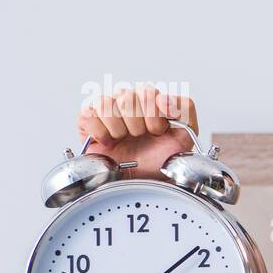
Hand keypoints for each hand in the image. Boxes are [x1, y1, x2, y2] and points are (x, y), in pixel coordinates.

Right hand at [76, 86, 197, 181]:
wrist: (141, 180)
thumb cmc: (160, 159)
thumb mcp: (185, 135)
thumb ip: (185, 109)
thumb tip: (162, 98)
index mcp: (151, 100)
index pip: (150, 92)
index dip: (155, 115)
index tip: (158, 131)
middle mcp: (128, 100)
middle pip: (128, 96)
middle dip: (139, 124)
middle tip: (141, 137)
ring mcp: (107, 108)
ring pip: (107, 103)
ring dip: (120, 128)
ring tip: (125, 139)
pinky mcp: (87, 119)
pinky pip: (88, 114)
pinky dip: (101, 132)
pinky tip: (109, 141)